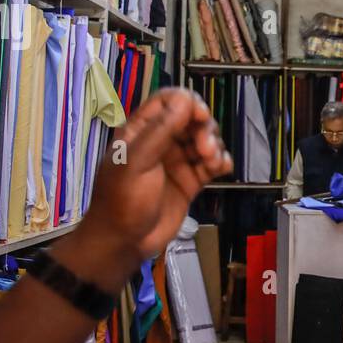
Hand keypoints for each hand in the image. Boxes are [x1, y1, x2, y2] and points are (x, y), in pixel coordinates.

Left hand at [64, 89, 231, 289]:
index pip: (168, 101)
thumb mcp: (137, 162)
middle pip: (192, 119)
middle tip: (205, 149)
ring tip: (212, 163)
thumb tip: (186, 100)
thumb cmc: (122, 200)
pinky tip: (220, 169)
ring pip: (205, 140)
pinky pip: (212, 163)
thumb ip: (161, 130)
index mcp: (141, 131)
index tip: (200, 116)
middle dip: (204, 128)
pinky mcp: (191, 181)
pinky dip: (221, 162)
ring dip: (214, 145)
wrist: (124, 243)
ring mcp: (177, 162)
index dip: (187, 103)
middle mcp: (161, 142)